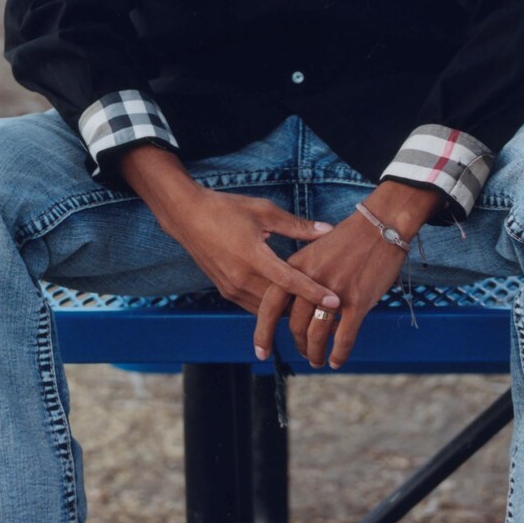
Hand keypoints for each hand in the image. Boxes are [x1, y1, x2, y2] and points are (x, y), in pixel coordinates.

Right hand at [165, 187, 343, 318]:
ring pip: (267, 309)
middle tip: (332, 312)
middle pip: (280, 302)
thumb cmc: (226, 209)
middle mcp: (241, 277)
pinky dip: (272, 308)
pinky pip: (254, 306)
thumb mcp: (263, 211)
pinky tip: (288, 305)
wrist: (187, 216)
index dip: (314, 292)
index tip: (336, 302)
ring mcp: (231, 287)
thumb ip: (296, 225)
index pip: (290, 281)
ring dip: (288, 311)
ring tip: (315, 313)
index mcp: (253, 256)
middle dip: (305, 308)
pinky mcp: (226, 290)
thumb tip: (327, 230)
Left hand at [253, 184, 443, 368]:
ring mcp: (334, 291)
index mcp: (296, 267)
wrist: (379, 226)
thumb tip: (295, 308)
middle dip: (298, 345)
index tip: (261, 352)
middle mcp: (310, 280)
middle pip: (295, 325)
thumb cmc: (348, 240)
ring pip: (317, 335)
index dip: (263, 332)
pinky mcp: (358, 300)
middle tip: (302, 353)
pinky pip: (344, 336)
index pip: (270, 305)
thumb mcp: (314, 251)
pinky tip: (337, 361)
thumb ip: (301, 277)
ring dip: (315, 353)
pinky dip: (339, 353)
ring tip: (317, 360)